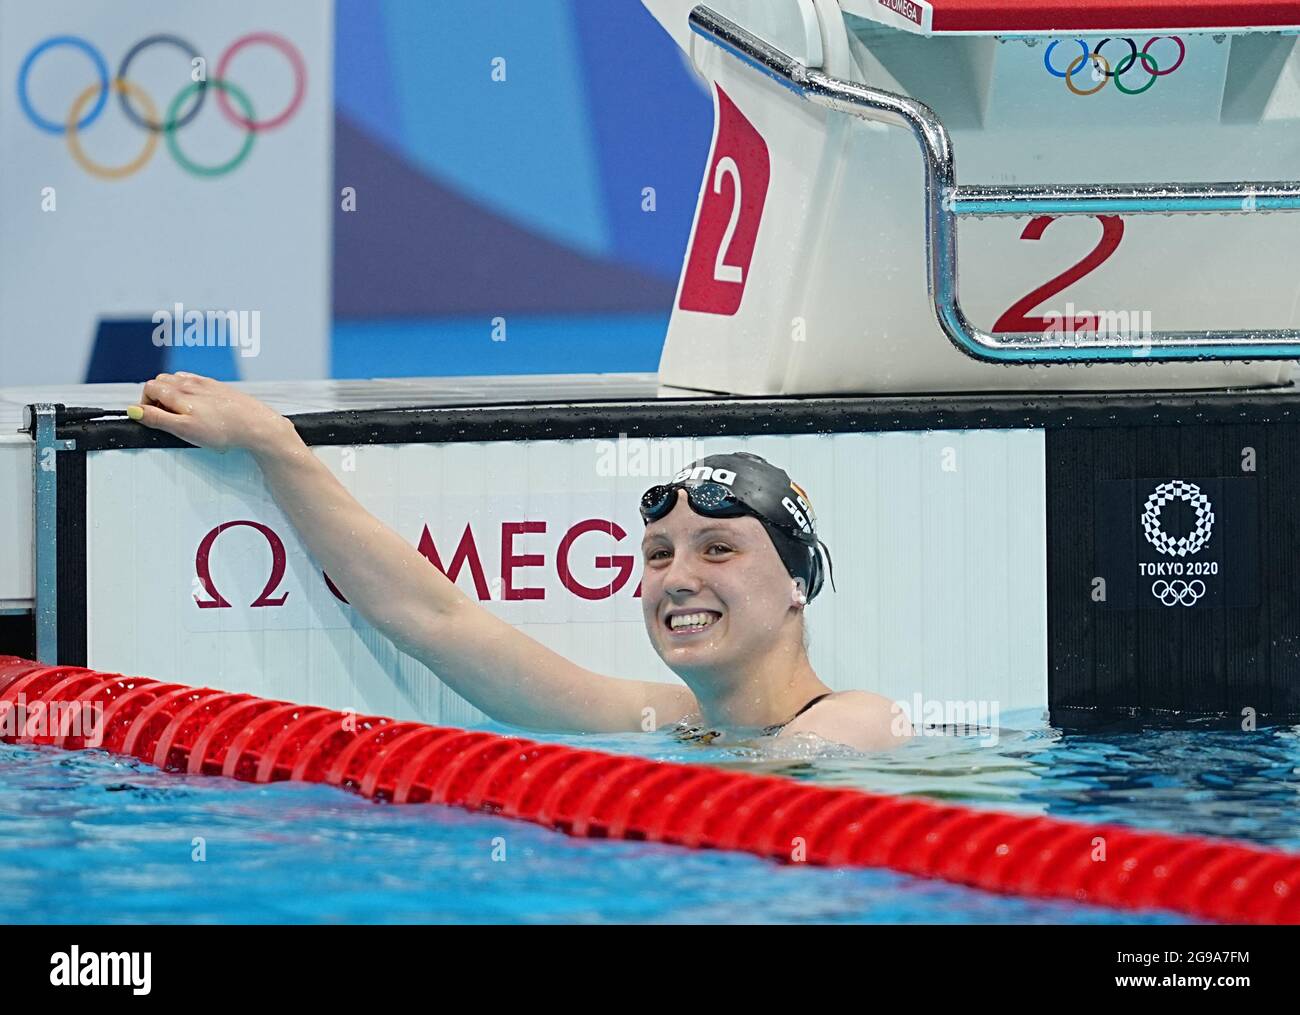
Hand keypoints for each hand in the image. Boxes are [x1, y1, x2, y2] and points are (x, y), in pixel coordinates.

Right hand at [126, 372, 296, 453]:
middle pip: (162, 381)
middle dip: (156, 397)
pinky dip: (189, 391)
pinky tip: (199, 405)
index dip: (145, 403)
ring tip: (181, 412)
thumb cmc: (223, 431)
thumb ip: (157, 419)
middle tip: (165, 417)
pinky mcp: (220, 387)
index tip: (150, 417)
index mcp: (179, 392)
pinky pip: (197, 383)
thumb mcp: (184, 429)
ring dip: (172, 392)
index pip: (149, 388)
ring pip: (179, 380)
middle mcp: (192, 383)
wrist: (257, 426)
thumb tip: (134, 411)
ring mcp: (207, 383)